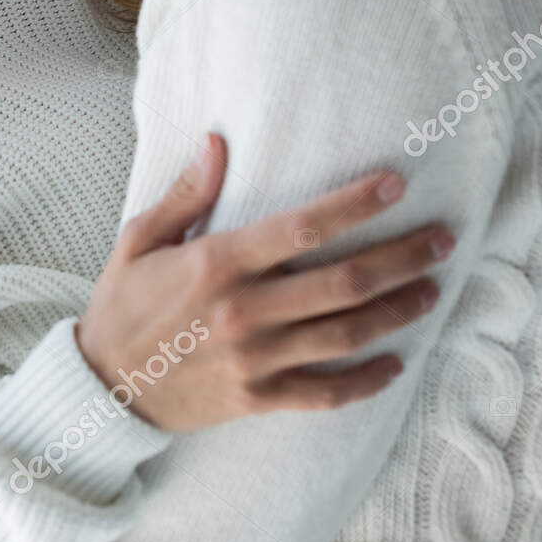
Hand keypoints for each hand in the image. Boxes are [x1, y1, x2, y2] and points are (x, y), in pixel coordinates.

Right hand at [75, 134, 453, 431]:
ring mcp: (255, 359)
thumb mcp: (141, 238)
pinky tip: (393, 363)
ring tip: (429, 290)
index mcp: (216, 263)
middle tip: (440, 240)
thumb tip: (217, 141)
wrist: (102, 387)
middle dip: (400, 258)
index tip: (394, 186)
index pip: (301, 227)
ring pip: (345, 334)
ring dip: (396, 311)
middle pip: (342, 282)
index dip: (354, 205)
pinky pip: (326, 393)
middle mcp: (244, 311)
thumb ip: (187, 193)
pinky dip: (366, 380)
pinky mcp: (258, 399)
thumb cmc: (122, 304)